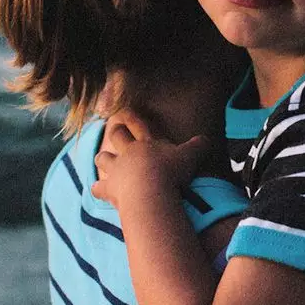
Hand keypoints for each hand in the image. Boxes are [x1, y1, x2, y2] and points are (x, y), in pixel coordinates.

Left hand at [91, 110, 210, 210]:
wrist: (150, 194)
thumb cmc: (170, 173)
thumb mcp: (190, 157)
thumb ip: (198, 146)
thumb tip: (206, 139)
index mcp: (146, 143)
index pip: (138, 123)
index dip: (132, 116)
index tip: (126, 110)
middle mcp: (128, 153)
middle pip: (116, 136)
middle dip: (116, 132)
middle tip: (115, 130)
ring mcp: (116, 170)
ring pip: (102, 158)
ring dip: (103, 158)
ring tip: (103, 159)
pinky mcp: (109, 189)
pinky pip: (98, 188)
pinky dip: (97, 189)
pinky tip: (98, 190)